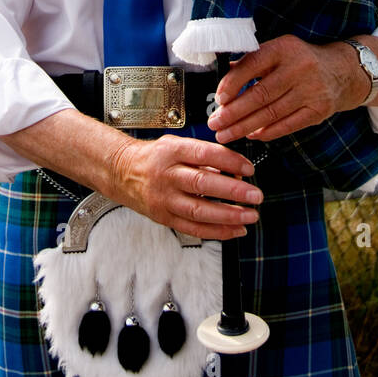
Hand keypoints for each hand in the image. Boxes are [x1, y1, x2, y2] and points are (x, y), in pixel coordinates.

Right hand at [109, 133, 263, 240]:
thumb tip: (235, 171)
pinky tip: (235, 229)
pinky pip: (193, 228)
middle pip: (202, 184)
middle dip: (233, 191)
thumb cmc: (155, 157)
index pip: (205, 154)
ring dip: (228, 216)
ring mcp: (164, 199)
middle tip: (255, 195)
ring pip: (198, 210)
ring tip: (249, 216)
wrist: (122, 172)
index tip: (249, 169)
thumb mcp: (177, 144)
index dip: (230, 161)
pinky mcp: (164, 218)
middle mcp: (167, 175)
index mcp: (172, 151)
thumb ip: (205, 156)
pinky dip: (217, 231)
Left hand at [207, 35, 368, 144]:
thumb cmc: (301, 60)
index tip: (219, 98)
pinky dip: (267, 132)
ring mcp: (311, 90)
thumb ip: (252, 62)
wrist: (342, 71)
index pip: (253, 64)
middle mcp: (299, 67)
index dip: (233, 83)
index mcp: (284, 48)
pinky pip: (288, 125)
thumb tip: (222, 76)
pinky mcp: (319, 110)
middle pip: (261, 94)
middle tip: (215, 123)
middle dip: (234, 112)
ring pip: (272, 113)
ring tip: (226, 134)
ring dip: (245, 127)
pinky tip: (252, 135)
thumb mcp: (279, 51)